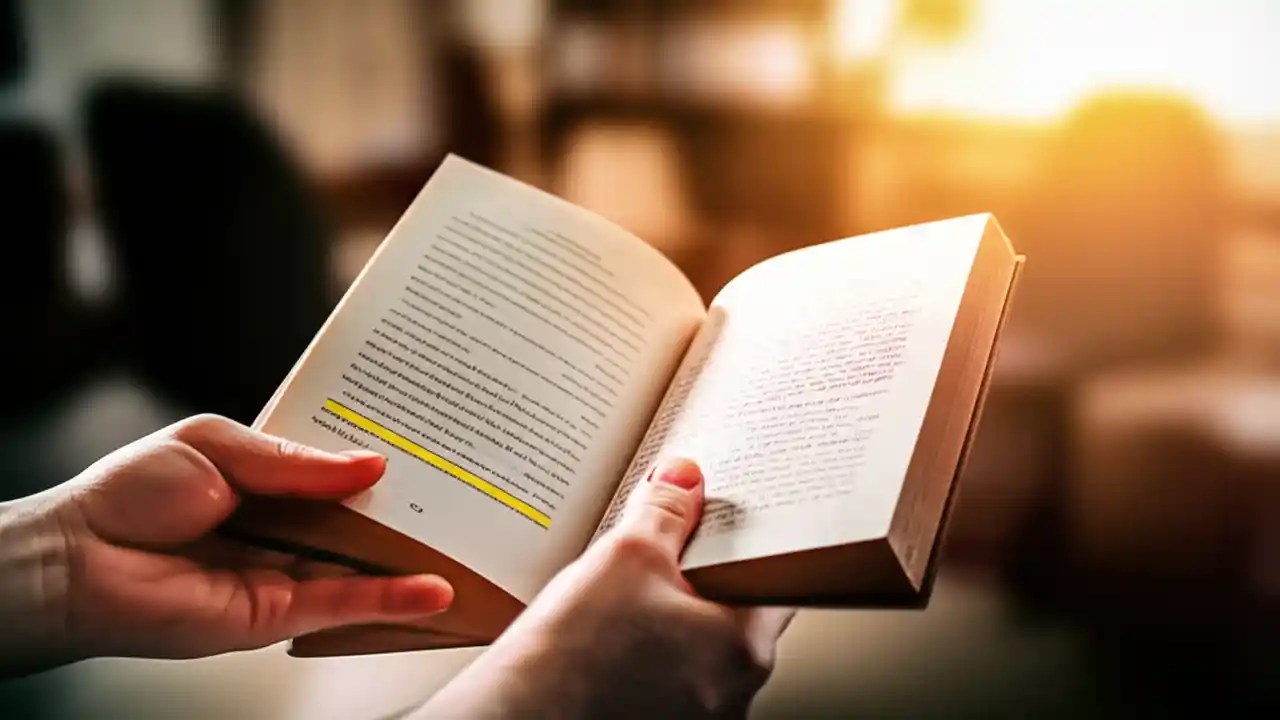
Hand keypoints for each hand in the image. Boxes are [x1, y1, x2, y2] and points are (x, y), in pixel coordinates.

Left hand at [0, 415, 451, 675]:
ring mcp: (284, 574)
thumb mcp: (220, 447)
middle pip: (360, 522)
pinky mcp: (277, 616)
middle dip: (412, 512)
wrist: (76, 557)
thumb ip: (299, 463)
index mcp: (267, 481)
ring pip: (362, 567)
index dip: (382, 464)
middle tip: (471, 495)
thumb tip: (372, 466)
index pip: (339, 472)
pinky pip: (343, 605)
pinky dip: (390, 600)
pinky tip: (433, 591)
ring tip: (474, 547)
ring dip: (414, 562)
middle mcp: (282, 529)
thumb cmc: (130, 494)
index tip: (433, 449)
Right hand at [424, 458, 793, 718]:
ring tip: (622, 591)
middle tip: (662, 540)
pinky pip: (667, 675)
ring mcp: (697, 716)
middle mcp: (733, 692)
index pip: (773, 574)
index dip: (746, 535)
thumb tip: (684, 480)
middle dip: (698, 571)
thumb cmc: (572, 660)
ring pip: (698, 645)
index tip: (718, 511)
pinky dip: (647, 649)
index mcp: (744, 647)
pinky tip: (608, 634)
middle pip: (733, 609)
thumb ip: (665, 512)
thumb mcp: (624, 558)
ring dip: (670, 613)